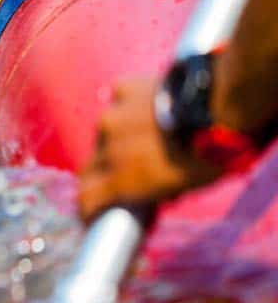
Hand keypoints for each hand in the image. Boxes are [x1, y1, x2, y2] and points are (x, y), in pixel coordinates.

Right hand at [77, 78, 219, 221]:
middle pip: (91, 165)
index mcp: (120, 178)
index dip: (89, 207)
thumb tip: (160, 190)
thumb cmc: (208, 157)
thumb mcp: (183, 186)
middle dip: (100, 174)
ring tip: (142, 135)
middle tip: (118, 176)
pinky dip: (128, 105)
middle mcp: (107, 147)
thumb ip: (158, 189)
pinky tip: (144, 106)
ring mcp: (112, 115)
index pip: (87, 197)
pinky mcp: (124, 88)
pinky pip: (118, 99)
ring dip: (117, 138)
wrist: (216, 110)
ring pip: (105, 131)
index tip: (92, 213)